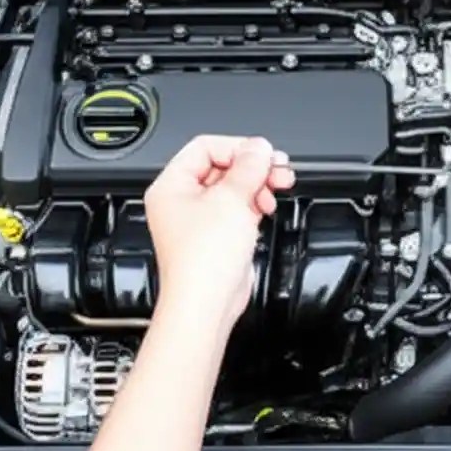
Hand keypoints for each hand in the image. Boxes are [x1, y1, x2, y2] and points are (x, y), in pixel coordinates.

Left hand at [144, 135, 294, 329]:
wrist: (207, 303)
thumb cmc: (202, 261)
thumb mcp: (230, 199)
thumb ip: (248, 167)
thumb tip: (259, 148)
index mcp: (172, 185)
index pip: (205, 147)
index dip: (237, 147)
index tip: (262, 154)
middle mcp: (182, 200)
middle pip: (223, 165)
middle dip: (253, 166)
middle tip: (277, 167)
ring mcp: (200, 219)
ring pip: (234, 186)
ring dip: (259, 183)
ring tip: (278, 185)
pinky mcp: (217, 235)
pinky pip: (238, 207)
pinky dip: (255, 202)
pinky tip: (267, 205)